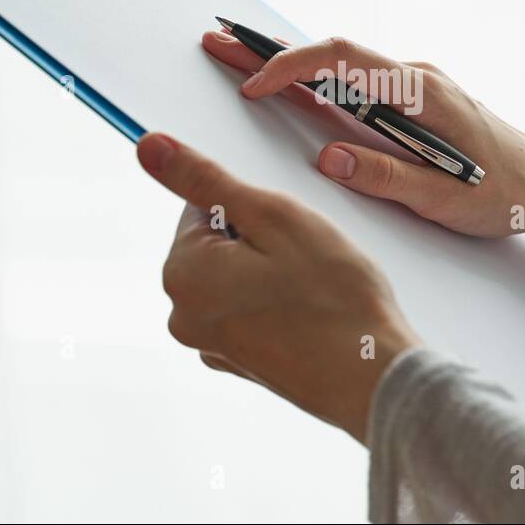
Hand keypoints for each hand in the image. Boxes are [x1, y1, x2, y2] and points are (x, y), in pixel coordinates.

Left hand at [136, 132, 422, 442]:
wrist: (374, 377)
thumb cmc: (334, 299)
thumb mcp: (272, 216)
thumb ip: (204, 179)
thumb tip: (149, 147)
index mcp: (182, 273)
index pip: (202, 206)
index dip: (253, 209)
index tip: (285, 232)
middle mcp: (184, 315)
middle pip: (217, 244)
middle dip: (260, 240)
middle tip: (303, 260)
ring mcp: (210, 344)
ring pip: (236, 277)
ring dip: (271, 272)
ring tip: (311, 289)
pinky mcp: (239, 362)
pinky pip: (250, 311)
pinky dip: (277, 305)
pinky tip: (310, 314)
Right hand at [202, 31, 524, 241]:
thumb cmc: (504, 193)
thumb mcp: (444, 196)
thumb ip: (385, 175)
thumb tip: (327, 157)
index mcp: (421, 93)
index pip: (343, 61)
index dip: (291, 69)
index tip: (253, 87)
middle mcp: (415, 78)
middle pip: (332, 52)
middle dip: (273, 50)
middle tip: (219, 43)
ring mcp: (414, 86)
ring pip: (341, 65)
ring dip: (290, 62)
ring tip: (238, 60)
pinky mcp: (412, 100)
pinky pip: (355, 81)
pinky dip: (315, 78)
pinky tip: (288, 84)